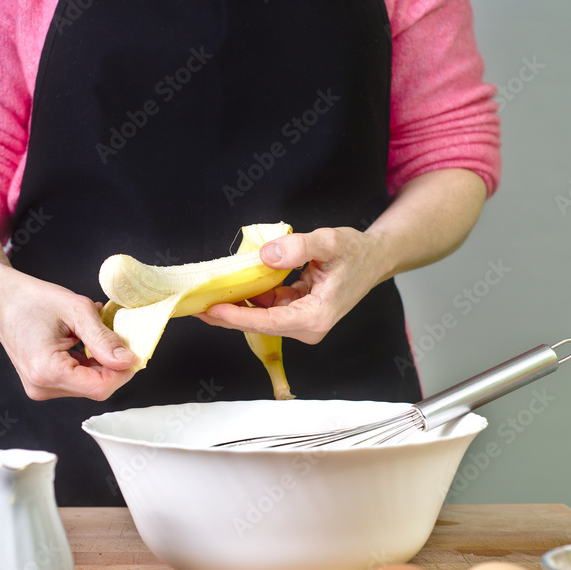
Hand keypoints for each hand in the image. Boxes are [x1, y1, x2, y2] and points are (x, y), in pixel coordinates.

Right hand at [0, 266, 136, 400]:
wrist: (0, 299)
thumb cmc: (31, 299)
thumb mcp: (76, 311)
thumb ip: (103, 339)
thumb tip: (127, 360)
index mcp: (47, 371)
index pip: (100, 387)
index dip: (122, 371)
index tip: (132, 351)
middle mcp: (42, 386)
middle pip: (95, 388)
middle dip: (111, 364)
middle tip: (113, 335)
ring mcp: (40, 387)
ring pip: (87, 384)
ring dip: (99, 361)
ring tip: (90, 333)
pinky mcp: (42, 383)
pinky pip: (76, 379)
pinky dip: (86, 362)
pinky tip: (81, 340)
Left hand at [195, 227, 389, 343]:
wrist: (374, 258)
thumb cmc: (356, 252)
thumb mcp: (329, 242)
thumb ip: (298, 247)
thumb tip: (266, 256)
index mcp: (316, 317)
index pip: (270, 322)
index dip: (239, 317)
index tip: (213, 310)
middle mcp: (308, 326)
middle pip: (261, 324)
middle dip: (229, 315)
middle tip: (196, 306)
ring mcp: (302, 322)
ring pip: (261, 317)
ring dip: (236, 306)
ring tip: (206, 295)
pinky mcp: (298, 314)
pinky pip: (268, 308)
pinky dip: (250, 298)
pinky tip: (232, 287)